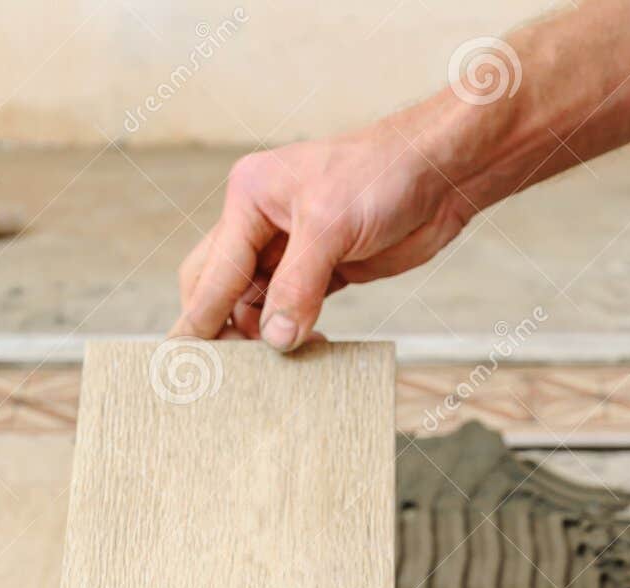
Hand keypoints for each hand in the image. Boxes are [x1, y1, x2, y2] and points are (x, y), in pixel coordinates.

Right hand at [171, 107, 472, 350]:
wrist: (442, 173)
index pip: (214, 272)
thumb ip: (298, 286)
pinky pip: (290, 310)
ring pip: (255, 303)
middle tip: (229, 371)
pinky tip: (304, 350)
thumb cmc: (384, 174)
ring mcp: (292, 249)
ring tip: (276, 366)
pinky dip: (291, 334)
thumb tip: (275, 339)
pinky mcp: (323, 271)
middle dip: (220, 327)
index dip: (201, 319)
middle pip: (219, 287)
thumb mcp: (332, 227)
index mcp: (249, 198)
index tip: (187, 362)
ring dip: (261, 336)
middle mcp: (262, 223)